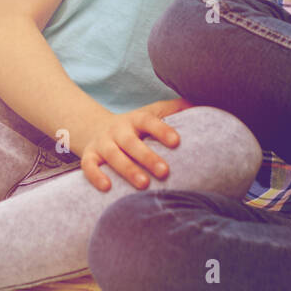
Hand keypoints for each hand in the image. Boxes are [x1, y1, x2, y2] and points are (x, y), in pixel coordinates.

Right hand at [77, 98, 193, 192]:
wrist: (97, 128)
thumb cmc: (136, 127)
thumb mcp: (153, 113)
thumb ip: (175, 109)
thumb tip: (201, 102)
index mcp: (136, 119)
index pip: (148, 121)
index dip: (162, 130)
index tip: (177, 142)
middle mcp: (118, 129)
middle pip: (131, 142)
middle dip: (147, 157)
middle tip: (165, 172)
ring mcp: (102, 142)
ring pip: (113, 155)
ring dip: (127, 169)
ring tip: (144, 185)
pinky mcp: (89, 155)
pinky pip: (89, 165)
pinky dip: (96, 176)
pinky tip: (107, 187)